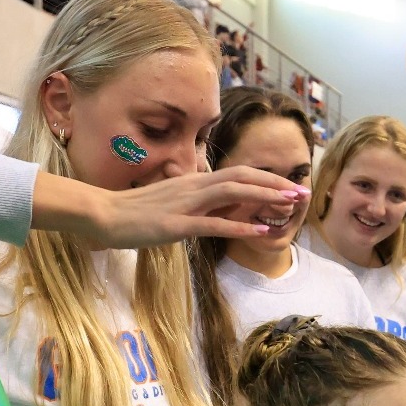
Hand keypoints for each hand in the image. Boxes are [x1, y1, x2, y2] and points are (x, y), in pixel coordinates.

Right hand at [54, 165, 307, 248]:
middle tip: (303, 192)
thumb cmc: (134, 211)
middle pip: (243, 178)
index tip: (290, 185)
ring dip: (265, 198)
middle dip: (276, 184)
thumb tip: (221, 208)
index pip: (238, 174)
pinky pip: (213, 225)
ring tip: (290, 205)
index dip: (267, 178)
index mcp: (193, 182)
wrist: (102, 213)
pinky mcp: (176, 225)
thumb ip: (197, 203)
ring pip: (233, 194)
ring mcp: (186, 205)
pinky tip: (260, 231)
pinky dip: (239, 227)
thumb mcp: (171, 202)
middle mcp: (193, 187)